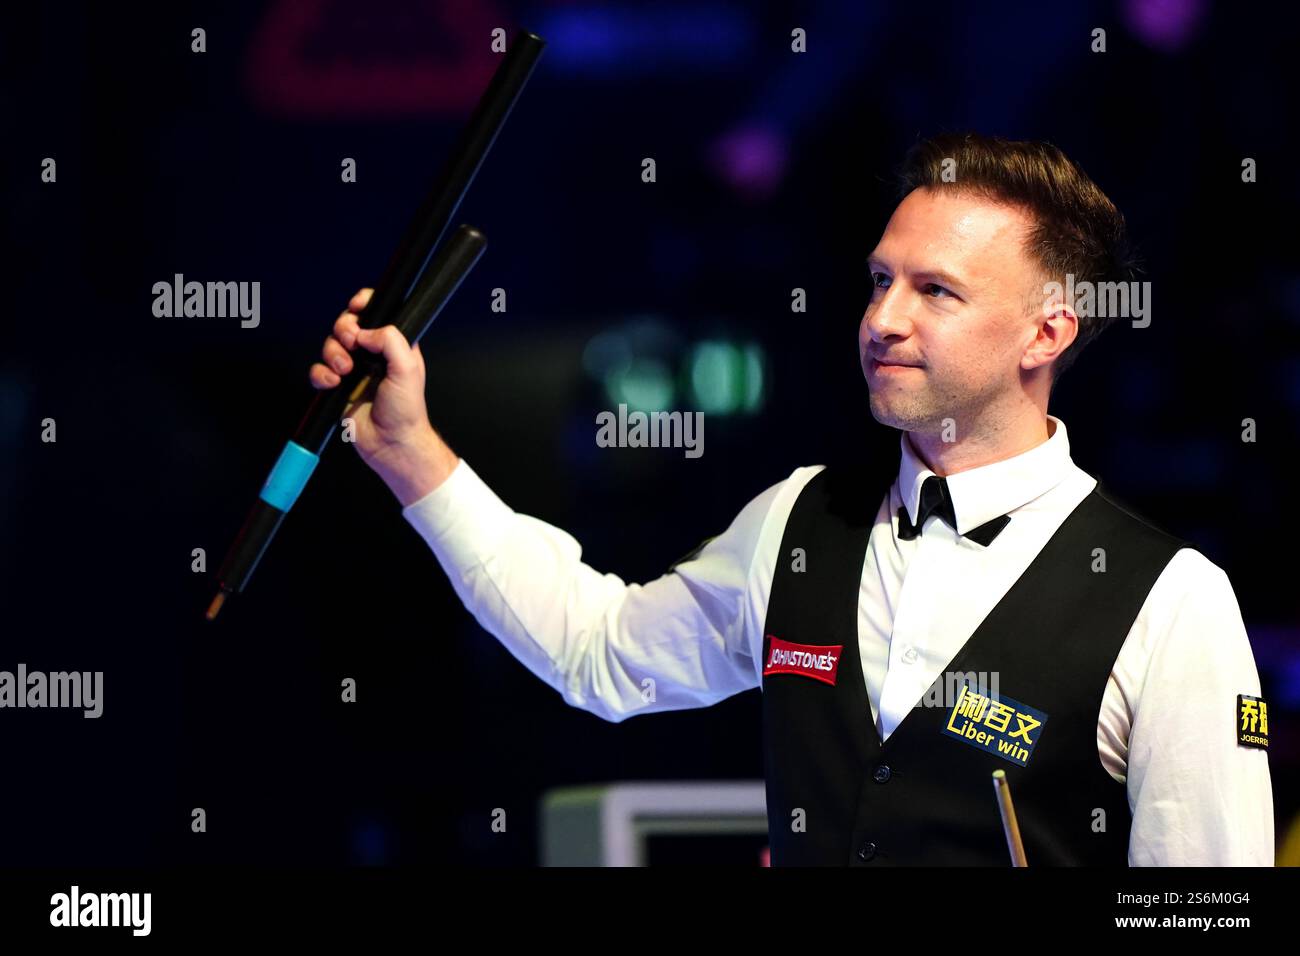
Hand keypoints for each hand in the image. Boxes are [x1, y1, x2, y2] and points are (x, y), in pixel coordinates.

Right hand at [310, 288, 457, 503]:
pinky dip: (322, 374)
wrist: (391, 443)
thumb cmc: (406, 410)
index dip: (363, 303)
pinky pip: (319, 370)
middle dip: (344, 328)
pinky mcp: (337, 386)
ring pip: (330, 345)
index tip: (357, 305)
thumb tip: (366, 330)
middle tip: (351, 342)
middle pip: (347, 324)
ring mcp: (353, 369)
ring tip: (345, 370)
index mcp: (393, 345)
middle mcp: (372, 354)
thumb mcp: (407, 369)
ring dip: (333, 353)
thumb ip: (391, 340)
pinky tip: (334, 383)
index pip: (375, 312)